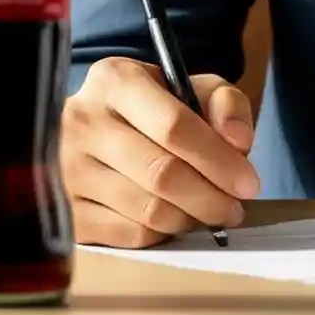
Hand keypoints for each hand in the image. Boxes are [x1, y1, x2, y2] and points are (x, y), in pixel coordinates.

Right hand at [62, 57, 260, 247]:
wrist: (101, 128)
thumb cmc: (158, 109)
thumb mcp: (196, 89)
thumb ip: (227, 105)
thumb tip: (238, 142)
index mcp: (115, 80)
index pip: (174, 126)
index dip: (218, 160)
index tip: (249, 183)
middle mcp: (82, 120)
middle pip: (162, 173)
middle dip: (211, 198)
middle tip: (235, 209)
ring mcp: (66, 167)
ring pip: (147, 210)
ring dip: (191, 218)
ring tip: (209, 212)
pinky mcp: (65, 208)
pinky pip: (129, 234)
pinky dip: (163, 233)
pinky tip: (174, 219)